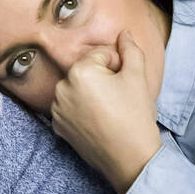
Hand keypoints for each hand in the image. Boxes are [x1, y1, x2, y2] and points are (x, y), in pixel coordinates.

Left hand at [50, 30, 161, 193]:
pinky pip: (70, 108)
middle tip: (119, 98)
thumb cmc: (135, 116)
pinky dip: (81, 111)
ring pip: (77, 89)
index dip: (118, 67)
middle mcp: (61, 87)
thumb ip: (130, 49)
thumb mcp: (137, 77)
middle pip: (87, 71)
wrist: (131, 159)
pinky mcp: (58, 126)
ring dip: (91, 94)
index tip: (125, 85)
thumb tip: (123, 34)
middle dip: (103, 79)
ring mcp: (56, 109)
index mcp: (79, 71)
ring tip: (109, 111)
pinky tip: (98, 121)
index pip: (101, 55)